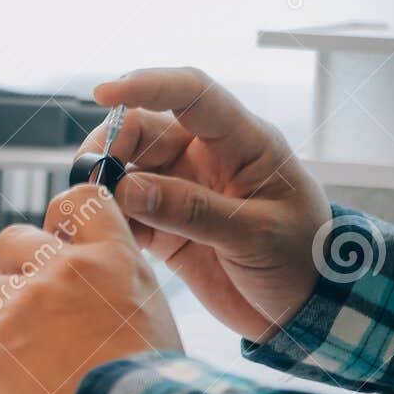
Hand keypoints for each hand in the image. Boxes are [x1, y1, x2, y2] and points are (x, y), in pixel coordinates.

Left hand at [0, 185, 183, 393]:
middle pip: (13, 241)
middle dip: (12, 272)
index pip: (77, 203)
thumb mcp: (151, 317)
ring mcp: (22, 306)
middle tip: (25, 313)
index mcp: (111, 259)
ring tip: (15, 365)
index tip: (55, 242)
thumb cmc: (154, 389)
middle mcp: (63, 271)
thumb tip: (89, 301)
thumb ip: (112, 292)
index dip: (59, 221)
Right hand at [86, 67, 332, 341]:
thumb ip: (192, 211)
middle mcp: (207, 159)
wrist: (304, 309)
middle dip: (110, 147)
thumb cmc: (301, 260)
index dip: (147, 84)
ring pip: (127, 171)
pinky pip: (125, 214)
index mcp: (243, 144)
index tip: (102, 93)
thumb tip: (127, 188)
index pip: (192, 94)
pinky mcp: (166, 227)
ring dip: (102, 187)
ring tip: (90, 214)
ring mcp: (183, 192)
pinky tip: (100, 236)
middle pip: (145, 131)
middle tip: (90, 182)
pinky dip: (106, 222)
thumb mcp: (254, 235)